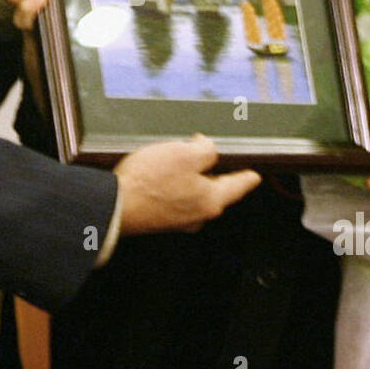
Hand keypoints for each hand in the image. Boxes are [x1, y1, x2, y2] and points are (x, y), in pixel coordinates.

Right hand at [114, 134, 260, 235]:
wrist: (114, 207)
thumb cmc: (149, 182)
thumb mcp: (185, 153)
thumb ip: (206, 149)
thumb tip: (206, 147)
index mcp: (213, 200)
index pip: (240, 185)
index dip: (248, 174)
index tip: (255, 174)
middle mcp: (199, 215)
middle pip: (215, 189)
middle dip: (211, 170)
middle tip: (203, 152)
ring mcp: (179, 220)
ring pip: (193, 194)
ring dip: (188, 177)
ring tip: (174, 160)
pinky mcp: (160, 220)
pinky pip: (175, 199)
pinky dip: (172, 186)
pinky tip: (158, 175)